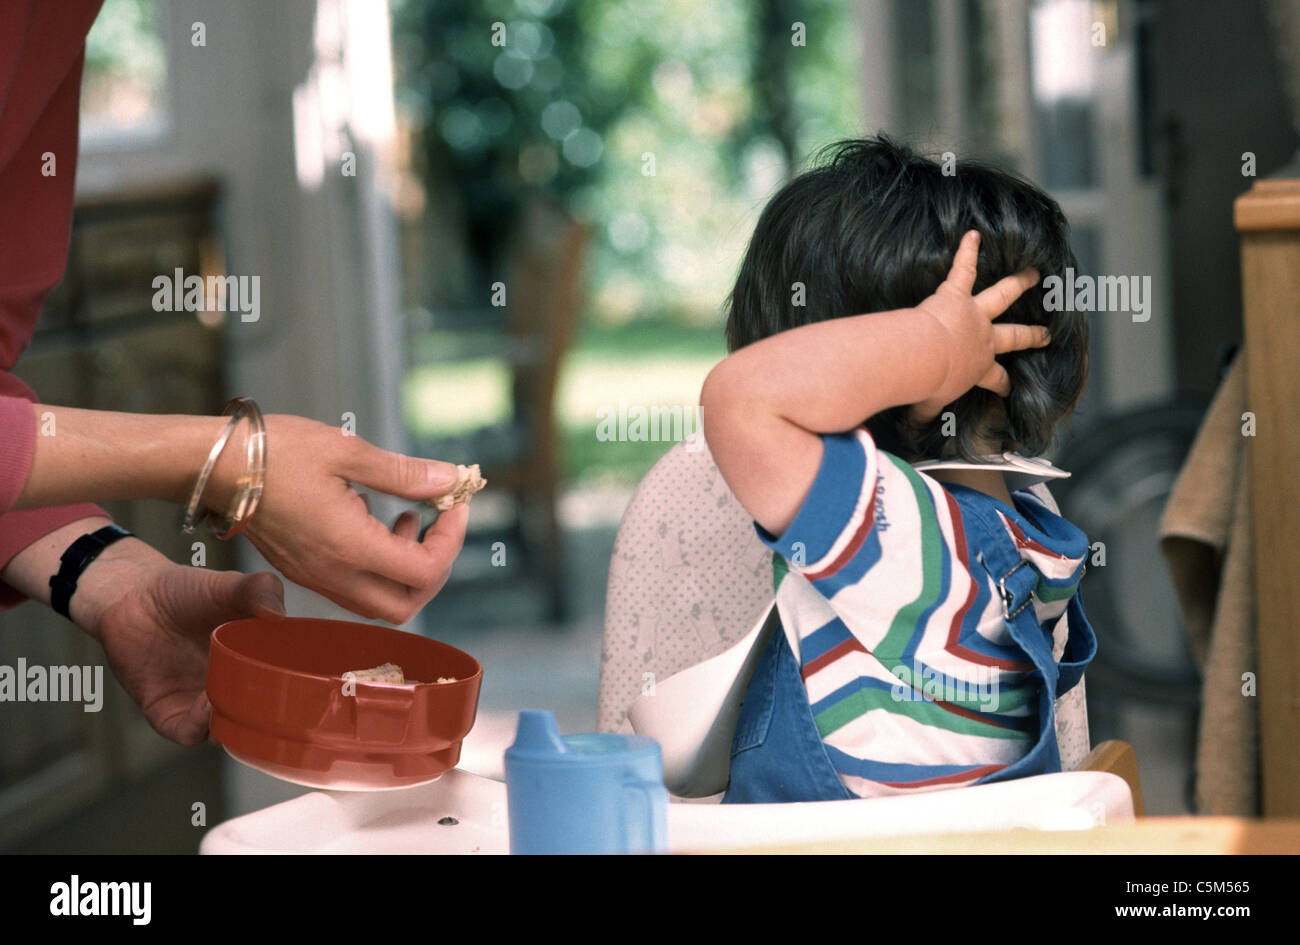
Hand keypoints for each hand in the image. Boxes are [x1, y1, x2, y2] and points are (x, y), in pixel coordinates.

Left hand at [76, 539, 286, 745]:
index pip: (284, 687)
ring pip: (228, 731)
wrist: (130, 596)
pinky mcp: (168, 713)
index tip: (307, 686)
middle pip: (260, 717)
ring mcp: (201, 704)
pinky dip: (200, 726)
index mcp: (254, 663)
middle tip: (280, 706)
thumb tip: (279, 613)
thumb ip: (259, 588)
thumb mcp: (229, 585)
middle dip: (271, 718)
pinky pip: (189, 733)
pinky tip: (206, 704)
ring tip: (240, 701)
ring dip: (236, 724)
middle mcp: (232, 688)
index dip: (297, 691)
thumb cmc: (183, 590)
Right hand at [215, 416, 469, 623]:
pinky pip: (354, 588)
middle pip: (406, 604)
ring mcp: (315, 578)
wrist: (212, 465)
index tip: (455, 505)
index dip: (451, 540)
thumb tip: (449, 480)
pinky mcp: (303, 572)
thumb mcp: (346, 451)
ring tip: (407, 515)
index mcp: (347, 547)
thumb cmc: (274, 450)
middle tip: (438, 522)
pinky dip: (378, 565)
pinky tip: (373, 518)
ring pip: (380, 602)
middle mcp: (332, 574)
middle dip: (433, 567)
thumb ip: (403, 474)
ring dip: (406, 569)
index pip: (424, 572)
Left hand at [908, 230, 1047, 424]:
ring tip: (1033, 273)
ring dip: (1018, 282)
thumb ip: (923, 413)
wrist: (922, 356)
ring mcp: (974, 313)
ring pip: (1002, 295)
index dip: (1004, 385)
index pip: (997, 379)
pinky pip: (964, 268)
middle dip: (1030, 335)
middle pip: (1013, 336)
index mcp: (980, 368)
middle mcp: (984, 339)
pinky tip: (972, 234)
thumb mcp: (927, 405)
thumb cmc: (924, 383)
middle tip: (1045, 333)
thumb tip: (913, 428)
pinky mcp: (956, 293)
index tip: (1009, 389)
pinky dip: (968, 250)